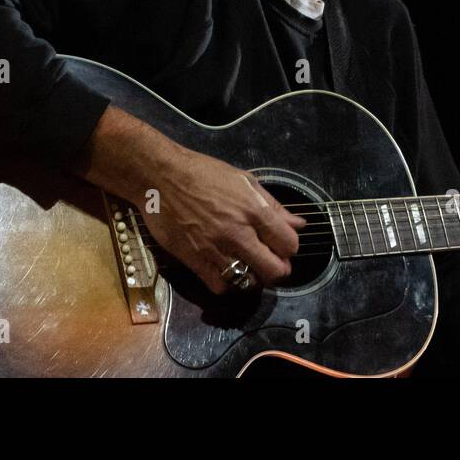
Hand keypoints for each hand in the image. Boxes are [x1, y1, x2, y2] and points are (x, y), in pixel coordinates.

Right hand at [145, 148, 306, 293]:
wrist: (161, 177)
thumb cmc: (204, 173)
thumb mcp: (245, 181)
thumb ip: (273, 206)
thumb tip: (298, 224)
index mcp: (254, 210)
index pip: (289, 245)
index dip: (289, 248)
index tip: (282, 246)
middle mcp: (238, 232)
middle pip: (274, 270)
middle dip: (277, 269)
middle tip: (270, 262)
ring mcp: (215, 249)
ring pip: (247, 282)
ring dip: (253, 278)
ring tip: (248, 267)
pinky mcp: (194, 260)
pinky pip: (219, 286)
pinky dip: (227, 284)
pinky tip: (226, 271)